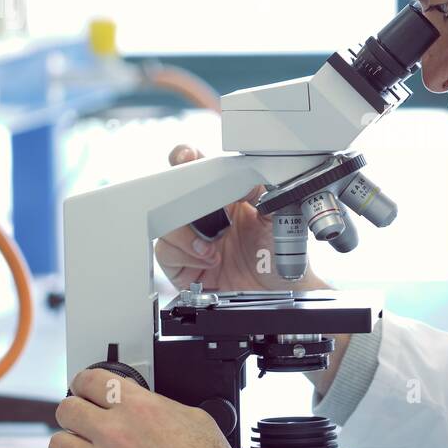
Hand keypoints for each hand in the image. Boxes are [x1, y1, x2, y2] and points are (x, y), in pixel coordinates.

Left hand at [49, 369, 258, 447]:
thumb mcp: (194, 418)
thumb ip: (160, 408)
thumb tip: (147, 407)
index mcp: (141, 408)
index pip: (91, 380)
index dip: (84, 384)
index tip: (84, 390)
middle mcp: (118, 434)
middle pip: (67, 410)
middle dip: (74, 414)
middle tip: (81, 423)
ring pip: (59, 446)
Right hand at [154, 144, 312, 292]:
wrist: (281, 290)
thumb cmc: (280, 255)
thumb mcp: (277, 216)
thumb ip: (262, 190)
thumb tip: (246, 175)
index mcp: (224, 198)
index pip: (198, 172)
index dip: (186, 160)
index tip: (186, 157)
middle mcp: (205, 218)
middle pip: (173, 195)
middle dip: (179, 199)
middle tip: (199, 209)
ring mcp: (192, 240)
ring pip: (166, 224)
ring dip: (186, 234)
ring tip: (212, 248)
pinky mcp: (183, 265)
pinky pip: (166, 251)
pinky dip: (186, 254)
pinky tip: (209, 260)